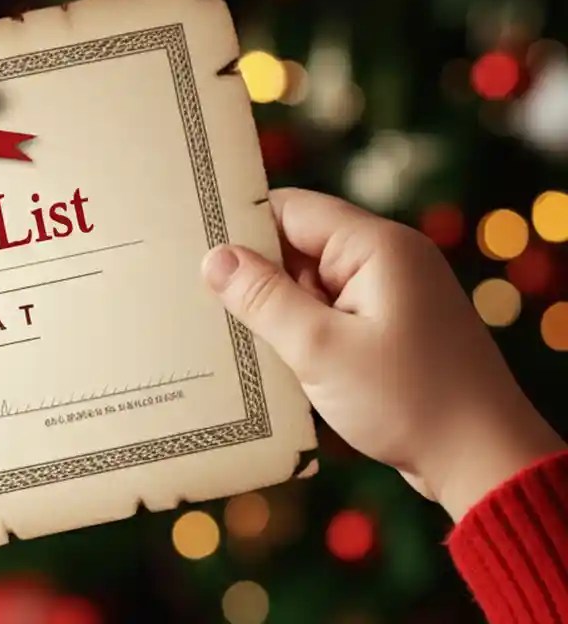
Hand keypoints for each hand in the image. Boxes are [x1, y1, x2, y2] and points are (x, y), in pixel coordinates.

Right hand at [201, 188, 562, 520]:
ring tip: (223, 332)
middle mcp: (386, 261)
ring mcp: (390, 297)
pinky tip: (266, 358)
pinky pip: (329, 315)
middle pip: (297, 246)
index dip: (241, 223)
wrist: (482, 461)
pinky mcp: (389, 331)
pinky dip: (299, 332)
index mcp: (377, 247)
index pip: (291, 209)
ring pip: (309, 285)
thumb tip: (214, 258)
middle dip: (252, 274)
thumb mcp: (320, 349)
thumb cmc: (407, 400)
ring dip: (274, 310)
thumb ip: (264, 298)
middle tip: (194, 296)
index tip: (188, 242)